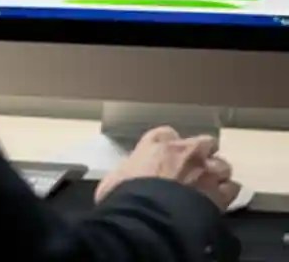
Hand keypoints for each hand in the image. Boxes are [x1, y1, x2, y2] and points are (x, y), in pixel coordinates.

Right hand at [94, 126, 240, 209]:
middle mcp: (185, 151)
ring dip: (216, 173)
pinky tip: (219, 200)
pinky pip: (232, 188)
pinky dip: (227, 193)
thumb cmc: (126, 195)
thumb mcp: (117, 177)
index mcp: (157, 144)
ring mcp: (206, 171)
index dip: (168, 145)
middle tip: (192, 167)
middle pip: (204, 142)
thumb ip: (129, 170)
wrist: (149, 216)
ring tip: (208, 185)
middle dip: (201, 153)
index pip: (167, 133)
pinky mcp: (221, 194)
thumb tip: (128, 175)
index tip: (164, 155)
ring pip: (223, 164)